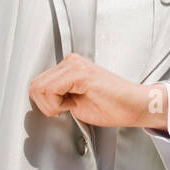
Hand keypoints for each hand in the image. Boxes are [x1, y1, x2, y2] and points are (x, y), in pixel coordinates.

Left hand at [29, 53, 167, 130]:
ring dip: (52, 105)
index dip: (45, 103)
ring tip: (71, 105)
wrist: (134, 106)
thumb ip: (57, 95)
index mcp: (69, 65)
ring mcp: (75, 65)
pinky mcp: (80, 74)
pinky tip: (74, 104)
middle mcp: (70, 61)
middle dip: (46, 105)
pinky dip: (57, 105)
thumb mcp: (75, 100)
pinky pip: (51, 91)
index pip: (37, 83)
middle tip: (66, 108)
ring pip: (39, 88)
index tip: (62, 108)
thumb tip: (39, 100)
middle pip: (35, 86)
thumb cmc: (111, 105)